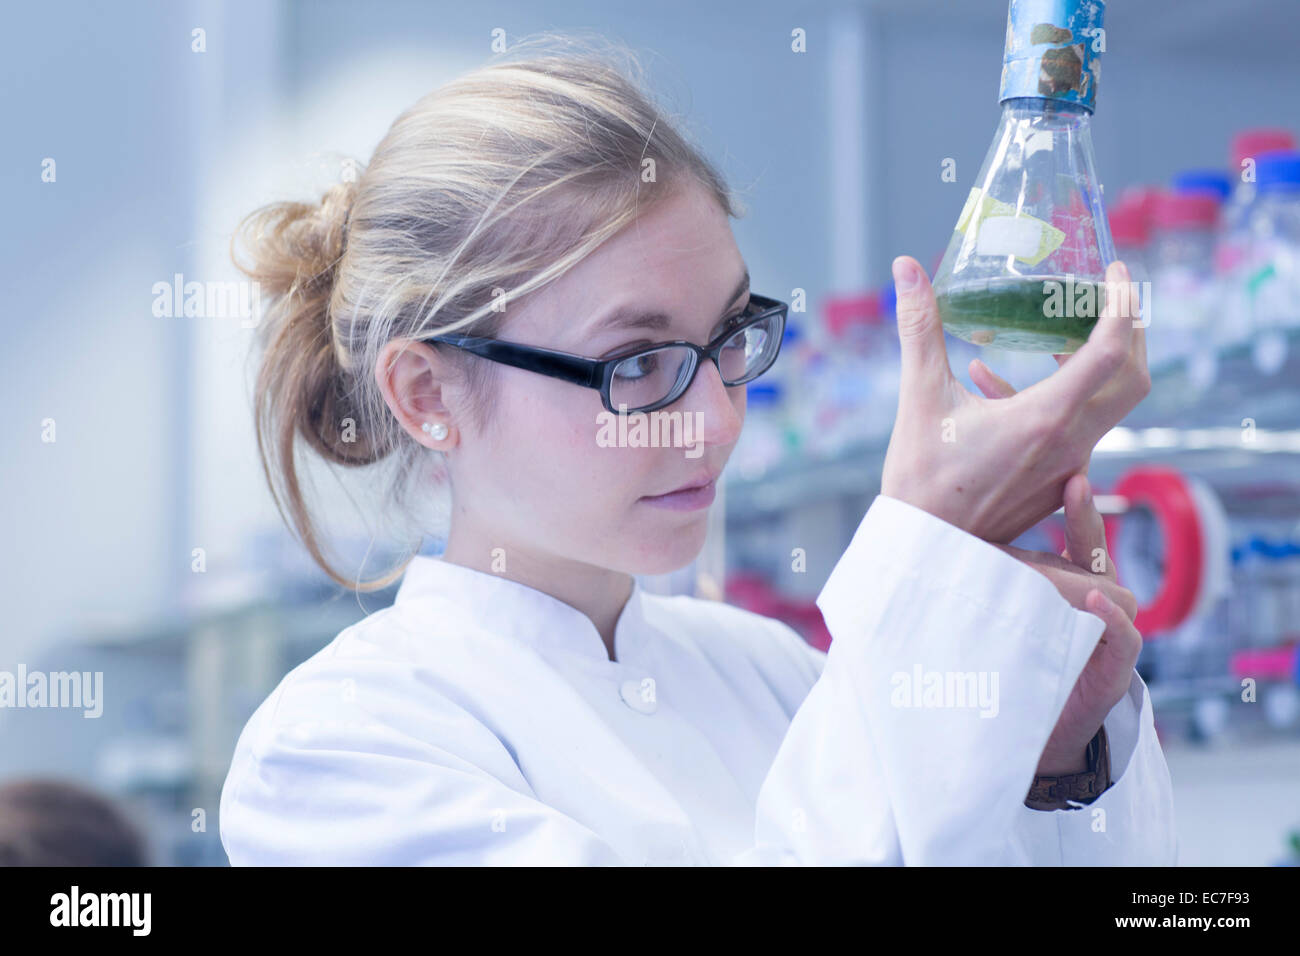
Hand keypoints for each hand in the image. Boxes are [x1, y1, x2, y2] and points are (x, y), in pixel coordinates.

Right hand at [880, 257, 1149, 543]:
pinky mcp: (1054, 485)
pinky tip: (996, 383)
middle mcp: (1069, 445)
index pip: (1110, 351)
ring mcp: (1067, 469)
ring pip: (1108, 406)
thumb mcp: (919, 396)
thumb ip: (918, 327)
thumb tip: (905, 269)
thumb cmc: (921, 479)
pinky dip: (1058, 396)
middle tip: (1108, 296)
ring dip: (1098, 364)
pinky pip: (1076, 430)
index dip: (1121, 303)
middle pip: (1131, 379)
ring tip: (1060, 333)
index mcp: (1045, 419)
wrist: (924, 547)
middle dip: (1130, 331)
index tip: (1115, 272)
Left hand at [994, 474, 1142, 774]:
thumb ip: (980, 589)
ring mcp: (1108, 637)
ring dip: (1088, 568)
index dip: (1077, 508)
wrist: (1022, 741)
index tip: (1070, 475)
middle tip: (1074, 482)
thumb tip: (924, 542)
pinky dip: (1111, 617)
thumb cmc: (1002, 677)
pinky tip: (1095, 597)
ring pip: (1110, 590)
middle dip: (1084, 519)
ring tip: (1072, 533)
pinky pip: (1124, 635)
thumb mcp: (989, 624)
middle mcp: (1092, 608)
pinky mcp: (1116, 671)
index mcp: (1065, 592)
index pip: (1079, 541)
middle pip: (1092, 558)